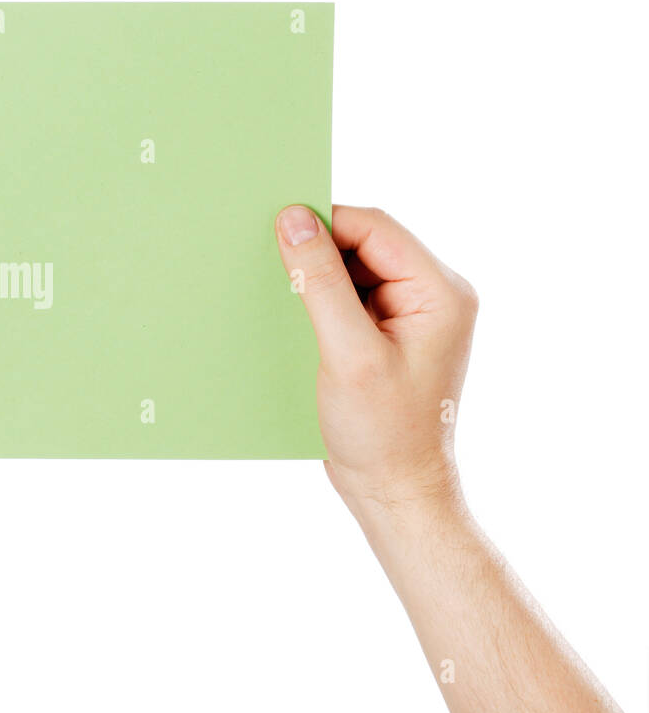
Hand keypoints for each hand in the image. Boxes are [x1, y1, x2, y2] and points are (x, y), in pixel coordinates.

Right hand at [274, 205, 477, 520]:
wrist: (396, 493)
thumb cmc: (384, 433)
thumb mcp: (348, 354)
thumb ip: (320, 283)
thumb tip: (293, 219)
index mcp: (440, 292)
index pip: (375, 228)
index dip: (324, 222)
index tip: (273, 228)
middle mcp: (434, 296)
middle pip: (363, 244)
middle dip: (316, 253)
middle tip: (271, 266)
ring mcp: (412, 316)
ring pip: (353, 270)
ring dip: (314, 281)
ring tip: (282, 303)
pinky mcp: (389, 336)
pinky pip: (350, 299)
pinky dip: (319, 304)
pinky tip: (295, 324)